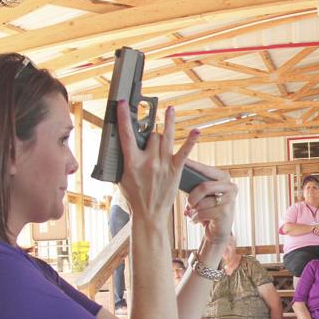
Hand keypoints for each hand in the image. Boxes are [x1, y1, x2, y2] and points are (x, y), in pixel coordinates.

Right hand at [117, 102, 197, 226]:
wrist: (150, 214)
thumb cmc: (134, 197)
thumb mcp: (121, 177)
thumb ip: (123, 160)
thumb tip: (122, 145)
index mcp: (132, 163)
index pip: (126, 135)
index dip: (123, 117)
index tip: (123, 104)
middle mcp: (149, 162)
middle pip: (151, 135)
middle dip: (150, 133)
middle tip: (149, 138)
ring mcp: (163, 165)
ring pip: (166, 137)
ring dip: (168, 122)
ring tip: (170, 109)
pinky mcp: (176, 170)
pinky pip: (184, 152)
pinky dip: (191, 141)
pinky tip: (196, 131)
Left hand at [182, 162, 237, 243]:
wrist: (217, 231)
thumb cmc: (207, 209)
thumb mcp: (201, 195)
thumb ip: (195, 183)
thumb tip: (179, 172)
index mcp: (224, 177)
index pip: (206, 170)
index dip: (193, 166)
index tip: (181, 159)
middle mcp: (231, 187)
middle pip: (204, 187)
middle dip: (192, 197)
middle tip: (188, 204)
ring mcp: (230, 200)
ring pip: (202, 203)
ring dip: (193, 211)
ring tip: (192, 214)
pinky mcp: (226, 212)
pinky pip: (203, 213)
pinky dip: (195, 218)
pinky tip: (196, 221)